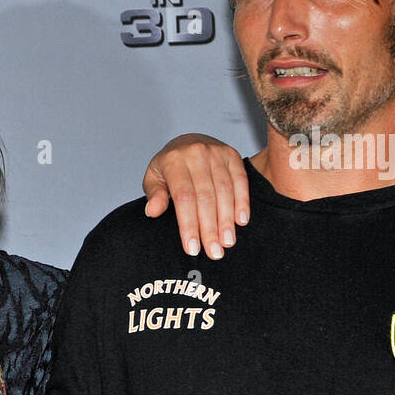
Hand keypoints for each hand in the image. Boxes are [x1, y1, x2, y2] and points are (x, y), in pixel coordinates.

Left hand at [143, 134, 249, 259]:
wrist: (187, 142)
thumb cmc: (169, 167)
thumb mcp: (154, 177)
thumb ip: (155, 194)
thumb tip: (152, 211)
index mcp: (173, 160)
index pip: (183, 197)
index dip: (189, 224)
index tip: (192, 248)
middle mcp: (196, 153)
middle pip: (205, 196)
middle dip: (210, 228)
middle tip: (214, 252)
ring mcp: (216, 153)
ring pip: (224, 190)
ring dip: (227, 219)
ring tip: (227, 242)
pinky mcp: (232, 155)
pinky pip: (240, 180)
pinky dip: (242, 201)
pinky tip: (241, 221)